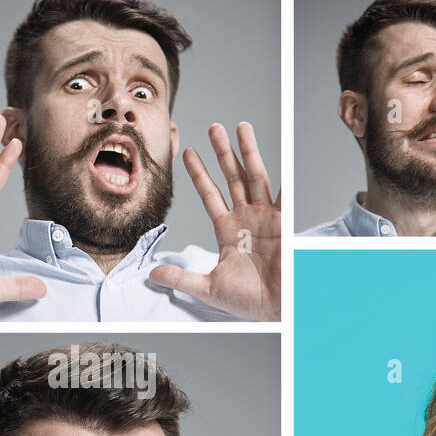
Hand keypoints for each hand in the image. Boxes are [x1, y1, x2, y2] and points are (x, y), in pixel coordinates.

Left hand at [149, 122, 279, 319]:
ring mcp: (266, 219)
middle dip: (223, 152)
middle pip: (232, 178)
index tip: (189, 152)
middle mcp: (246, 219)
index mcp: (227, 231)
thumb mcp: (208, 288)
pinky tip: (283, 156)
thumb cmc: (248, 301)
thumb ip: (180, 278)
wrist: (276, 309)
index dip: (199, 173)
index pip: (210, 194)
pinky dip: (283, 178)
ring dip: (247, 152)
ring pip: (254, 177)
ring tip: (241, 127)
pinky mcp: (283, 225)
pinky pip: (283, 196)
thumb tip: (152, 275)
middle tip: (214, 127)